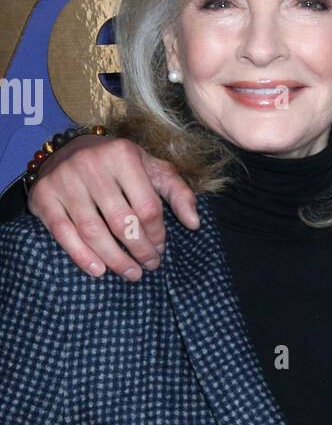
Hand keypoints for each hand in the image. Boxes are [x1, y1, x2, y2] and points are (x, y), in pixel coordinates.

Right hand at [27, 134, 198, 280]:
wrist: (68, 150)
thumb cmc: (118, 165)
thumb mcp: (151, 169)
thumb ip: (177, 192)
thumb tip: (194, 223)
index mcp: (123, 155)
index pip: (147, 207)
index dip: (157, 234)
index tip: (160, 249)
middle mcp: (91, 165)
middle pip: (122, 222)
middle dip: (139, 251)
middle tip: (149, 266)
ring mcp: (64, 181)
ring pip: (94, 231)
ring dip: (115, 259)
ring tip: (130, 273)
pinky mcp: (43, 197)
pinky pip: (64, 234)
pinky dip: (82, 256)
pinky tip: (99, 270)